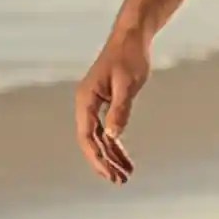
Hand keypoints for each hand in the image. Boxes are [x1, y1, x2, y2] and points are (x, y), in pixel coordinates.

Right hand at [74, 27, 149, 184]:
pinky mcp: (104, 102)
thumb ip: (121, 109)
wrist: (132, 36)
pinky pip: (106, 129)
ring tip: (125, 175)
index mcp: (86, 99)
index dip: (98, 158)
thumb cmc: (130, 57)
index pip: (87, 136)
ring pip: (99, 137)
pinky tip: (124, 157)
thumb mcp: (128, 84)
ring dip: (111, 156)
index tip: (111, 174)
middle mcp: (86, 103)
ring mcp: (94, 103)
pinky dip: (115, 143)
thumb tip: (113, 136)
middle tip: (120, 181)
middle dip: (104, 162)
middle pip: (91, 141)